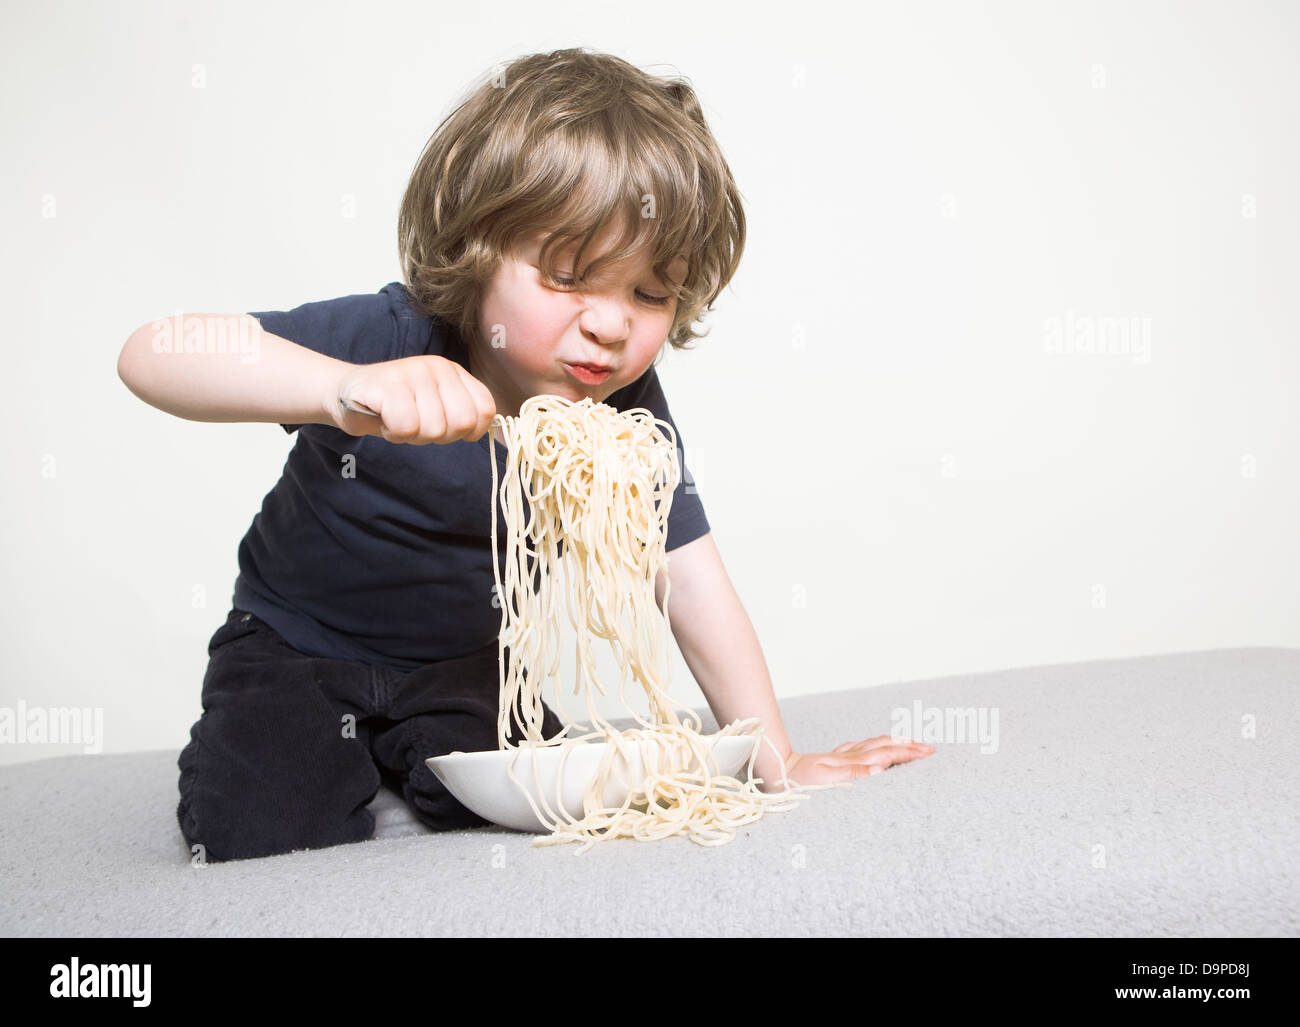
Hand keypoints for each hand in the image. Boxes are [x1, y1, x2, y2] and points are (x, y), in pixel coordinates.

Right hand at [330, 355, 496, 443]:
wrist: (347, 393)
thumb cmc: (395, 407)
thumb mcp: (436, 406)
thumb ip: (462, 414)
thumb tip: (487, 431)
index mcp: (454, 372)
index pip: (484, 410)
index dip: (468, 431)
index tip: (446, 428)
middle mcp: (437, 367)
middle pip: (460, 424)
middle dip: (438, 436)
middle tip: (417, 424)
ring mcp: (412, 373)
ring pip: (432, 428)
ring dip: (412, 435)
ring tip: (397, 419)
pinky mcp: (387, 385)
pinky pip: (405, 427)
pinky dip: (393, 433)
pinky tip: (384, 419)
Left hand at [776, 736, 934, 788]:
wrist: (776, 772)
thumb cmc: (799, 782)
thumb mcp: (825, 782)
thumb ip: (853, 774)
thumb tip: (879, 769)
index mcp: (851, 763)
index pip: (887, 755)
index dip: (908, 754)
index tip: (928, 752)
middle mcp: (848, 757)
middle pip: (884, 746)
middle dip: (907, 746)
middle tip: (928, 748)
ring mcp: (840, 756)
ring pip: (873, 745)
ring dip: (893, 743)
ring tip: (910, 743)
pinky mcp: (832, 759)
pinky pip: (859, 748)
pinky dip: (874, 746)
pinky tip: (874, 747)